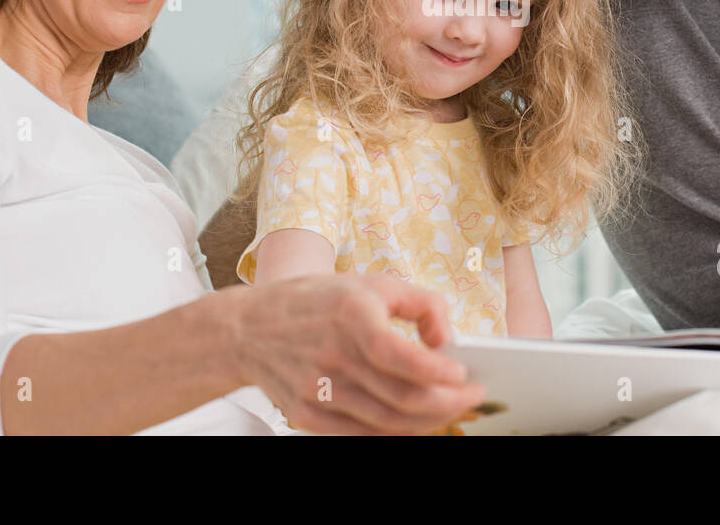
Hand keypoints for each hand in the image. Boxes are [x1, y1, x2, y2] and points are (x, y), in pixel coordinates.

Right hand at [224, 273, 485, 433]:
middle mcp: (332, 354)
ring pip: (388, 423)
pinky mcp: (308, 414)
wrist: (248, 328)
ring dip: (428, 422)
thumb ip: (422, 304)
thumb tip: (447, 341)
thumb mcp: (373, 283)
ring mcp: (318, 389)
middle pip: (402, 398)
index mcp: (350, 314)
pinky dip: (396, 433)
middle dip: (447, 404)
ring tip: (449, 409)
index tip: (464, 375)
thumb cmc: (316, 302)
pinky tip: (415, 421)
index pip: (401, 356)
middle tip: (471, 397)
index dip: (439, 372)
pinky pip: (362, 435)